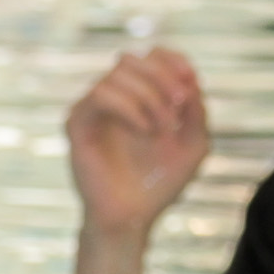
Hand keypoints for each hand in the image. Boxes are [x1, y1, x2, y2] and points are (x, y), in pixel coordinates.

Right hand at [66, 48, 209, 237]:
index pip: (152, 55)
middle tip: (179, 111)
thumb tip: (189, 79)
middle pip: (134, 59)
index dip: (173, 62)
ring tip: (160, 130)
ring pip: (117, 74)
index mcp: (139, 96)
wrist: (131, 218)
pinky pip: (100, 95)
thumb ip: (197, 110)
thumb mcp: (194, 144)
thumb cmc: (159, 184)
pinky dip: (128, 108)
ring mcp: (92, 109)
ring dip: (148, 98)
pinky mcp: (77, 124)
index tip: (189, 88)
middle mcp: (113, 98)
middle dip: (162, 80)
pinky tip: (143, 131)